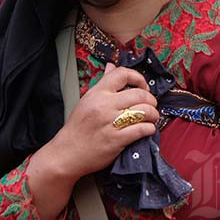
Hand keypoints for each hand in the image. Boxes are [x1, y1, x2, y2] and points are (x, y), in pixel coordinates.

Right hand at [44, 65, 158, 180]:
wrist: (66, 154)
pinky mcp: (116, 140)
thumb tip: (112, 66)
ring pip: (144, 111)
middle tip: (152, 105)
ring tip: (152, 117)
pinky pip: (142, 129)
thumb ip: (103, 83)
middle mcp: (104, 105)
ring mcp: (111, 123)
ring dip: (154, 114)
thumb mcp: (86, 100)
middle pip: (140, 94)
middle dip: (151, 99)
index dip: (139, 78)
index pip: (123, 74)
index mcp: (97, 93)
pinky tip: (147, 129)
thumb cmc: (77, 128)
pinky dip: (149, 129)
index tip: (143, 86)